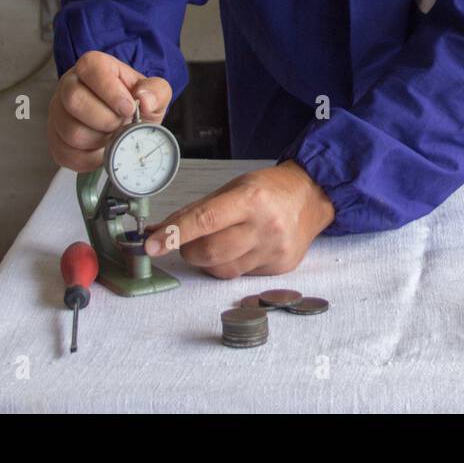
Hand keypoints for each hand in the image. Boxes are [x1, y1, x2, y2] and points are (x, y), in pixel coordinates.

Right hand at [47, 50, 171, 171]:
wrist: (127, 122)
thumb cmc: (136, 102)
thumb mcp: (156, 92)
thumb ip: (157, 91)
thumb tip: (145, 99)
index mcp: (92, 66)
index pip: (91, 70)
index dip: (111, 92)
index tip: (129, 108)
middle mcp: (69, 85)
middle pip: (74, 100)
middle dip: (105, 119)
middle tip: (121, 124)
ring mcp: (58, 112)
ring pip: (70, 131)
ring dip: (99, 140)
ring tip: (114, 136)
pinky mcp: (55, 138)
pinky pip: (66, 153)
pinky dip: (90, 159)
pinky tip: (103, 151)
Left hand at [143, 162, 334, 276]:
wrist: (312, 196)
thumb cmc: (269, 189)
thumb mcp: (233, 188)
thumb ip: (197, 210)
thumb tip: (157, 231)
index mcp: (251, 199)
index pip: (205, 220)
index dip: (174, 234)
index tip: (151, 245)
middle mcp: (265, 226)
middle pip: (210, 252)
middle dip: (188, 250)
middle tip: (189, 241)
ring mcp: (274, 250)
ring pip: (222, 269)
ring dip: (208, 260)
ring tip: (219, 242)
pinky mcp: (279, 267)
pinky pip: (240, 275)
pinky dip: (230, 264)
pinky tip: (241, 248)